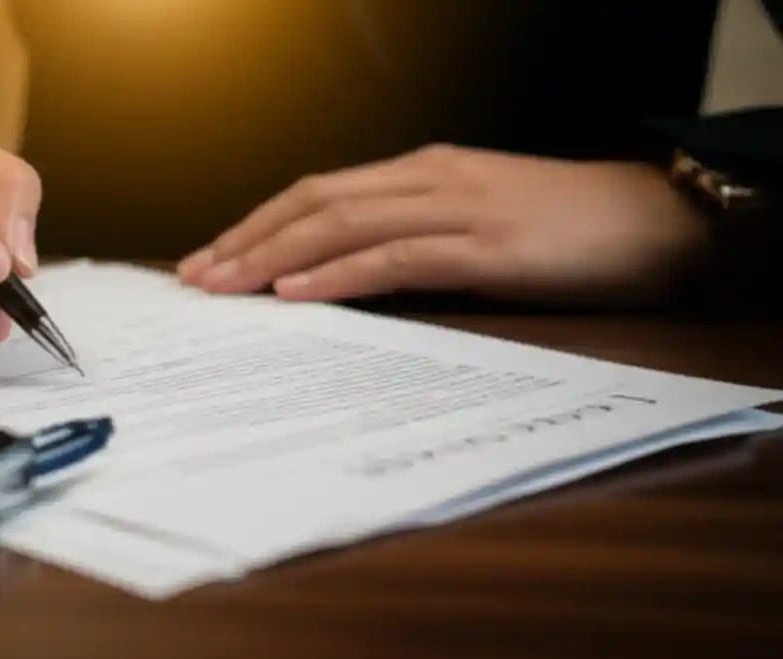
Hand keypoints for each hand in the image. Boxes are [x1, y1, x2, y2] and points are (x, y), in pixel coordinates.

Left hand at [179, 145, 711, 304]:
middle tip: (194, 278)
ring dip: (273, 257)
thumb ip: (414, 245)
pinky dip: (339, 273)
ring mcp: (456, 209)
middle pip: (313, 202)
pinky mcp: (487, 248)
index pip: (319, 192)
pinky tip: (298, 292)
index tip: (211, 258)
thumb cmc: (565, 228)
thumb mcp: (475, 228)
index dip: (258, 224)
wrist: (656, 219)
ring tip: (223, 287)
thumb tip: (346, 283)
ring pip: (341, 223)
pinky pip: (396, 257)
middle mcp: (429, 181)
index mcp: (423, 174)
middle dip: (246, 240)